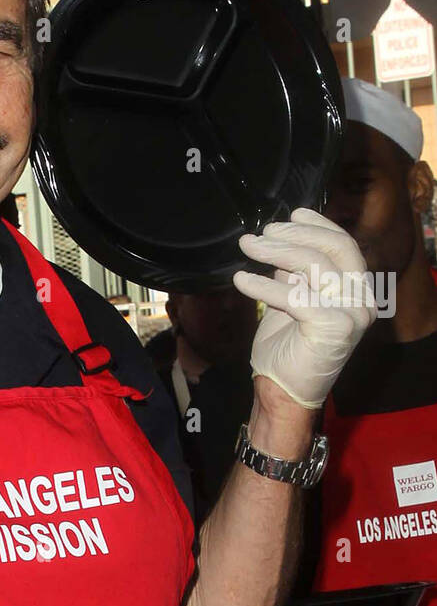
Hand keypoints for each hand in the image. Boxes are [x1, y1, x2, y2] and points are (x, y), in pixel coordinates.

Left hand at [233, 208, 374, 409]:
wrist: (281, 391)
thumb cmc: (285, 349)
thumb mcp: (290, 300)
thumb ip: (292, 273)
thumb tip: (280, 240)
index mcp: (356, 290)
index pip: (343, 245)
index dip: (318, 225)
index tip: (291, 213)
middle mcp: (362, 300)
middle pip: (332, 249)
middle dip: (293, 234)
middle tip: (259, 233)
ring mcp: (353, 314)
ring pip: (313, 265)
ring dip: (274, 251)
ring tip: (246, 247)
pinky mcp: (334, 327)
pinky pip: (294, 295)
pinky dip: (263, 285)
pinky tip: (241, 280)